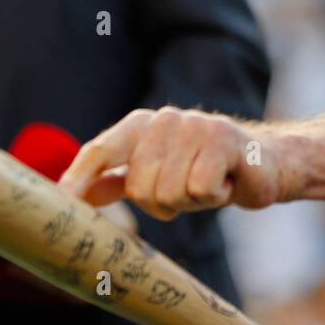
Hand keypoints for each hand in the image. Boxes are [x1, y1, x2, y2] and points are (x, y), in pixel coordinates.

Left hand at [58, 107, 286, 219]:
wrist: (264, 164)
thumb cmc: (205, 171)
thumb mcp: (156, 176)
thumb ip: (115, 181)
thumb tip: (70, 194)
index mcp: (141, 125)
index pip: (101, 151)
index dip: (79, 177)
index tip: (61, 200)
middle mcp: (165, 119)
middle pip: (138, 187)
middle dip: (162, 204)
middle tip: (186, 192)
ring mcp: (195, 126)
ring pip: (169, 192)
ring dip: (191, 201)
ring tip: (208, 184)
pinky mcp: (223, 139)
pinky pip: (200, 190)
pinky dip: (215, 196)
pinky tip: (225, 183)